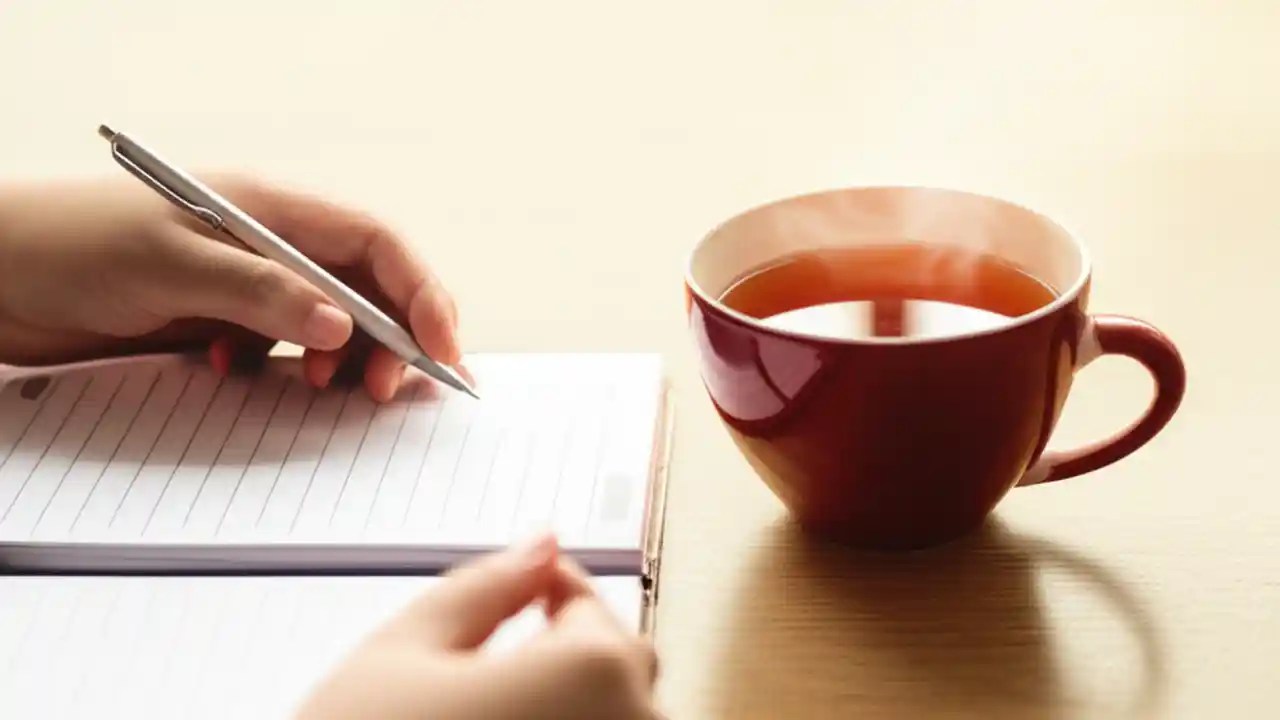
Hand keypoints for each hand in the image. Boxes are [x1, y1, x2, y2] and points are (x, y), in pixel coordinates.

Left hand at [0, 176, 458, 400]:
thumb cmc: (70, 245)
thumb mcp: (170, 265)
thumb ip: (260, 292)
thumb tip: (342, 323)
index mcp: (270, 209)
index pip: (376, 243)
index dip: (422, 293)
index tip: (442, 351)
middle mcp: (268, 244)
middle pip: (365, 288)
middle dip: (390, 339)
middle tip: (382, 390)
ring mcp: (245, 283)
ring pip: (327, 324)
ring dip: (336, 360)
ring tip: (316, 387)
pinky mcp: (219, 320)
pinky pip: (279, 348)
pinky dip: (279, 370)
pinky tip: (238, 376)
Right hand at [296, 536, 659, 719]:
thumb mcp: (403, 653)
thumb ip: (486, 586)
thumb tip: (540, 543)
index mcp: (593, 671)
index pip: (587, 602)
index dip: (545, 587)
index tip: (524, 588)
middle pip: (613, 666)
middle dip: (559, 651)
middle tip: (487, 664)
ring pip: (612, 718)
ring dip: (565, 707)